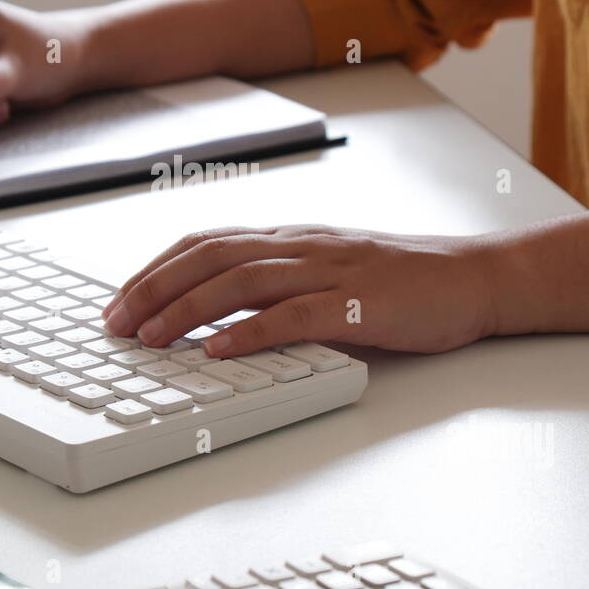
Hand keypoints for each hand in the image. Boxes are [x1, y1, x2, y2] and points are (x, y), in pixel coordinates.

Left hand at [102, 225, 498, 357]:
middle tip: (116, 322)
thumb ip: (281, 283)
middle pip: (211, 256)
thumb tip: (219, 313)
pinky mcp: (358, 304)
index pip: (207, 241)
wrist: (473, 277)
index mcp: (292, 238)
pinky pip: (293, 314)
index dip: (157, 267)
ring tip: (150, 337)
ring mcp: (329, 271)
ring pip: (241, 281)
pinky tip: (218, 349)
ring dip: (186, 310)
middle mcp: (302, 246)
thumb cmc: (401, 281)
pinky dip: (249, 331)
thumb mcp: (329, 269)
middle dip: (154, 288)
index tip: (121, 297)